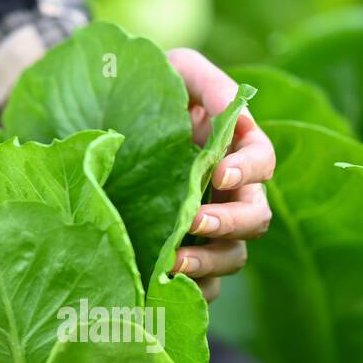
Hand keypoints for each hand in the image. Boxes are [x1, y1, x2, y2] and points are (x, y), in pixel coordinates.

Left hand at [167, 48, 275, 301]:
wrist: (100, 123)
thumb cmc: (146, 92)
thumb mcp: (175, 71)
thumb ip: (208, 82)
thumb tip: (236, 111)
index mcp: (234, 151)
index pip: (262, 162)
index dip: (249, 169)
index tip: (218, 171)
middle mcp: (229, 194)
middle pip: (254, 218)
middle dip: (229, 223)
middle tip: (194, 222)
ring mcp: (209, 230)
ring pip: (233, 258)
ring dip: (209, 263)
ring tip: (172, 264)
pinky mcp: (185, 257)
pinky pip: (204, 286)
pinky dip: (192, 290)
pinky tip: (163, 285)